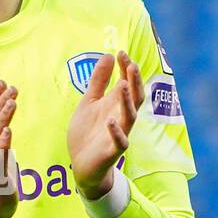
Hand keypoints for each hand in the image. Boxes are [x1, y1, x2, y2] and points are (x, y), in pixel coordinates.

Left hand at [67, 51, 142, 199]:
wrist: (82, 165)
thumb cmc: (88, 133)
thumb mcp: (89, 102)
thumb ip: (98, 81)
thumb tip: (109, 55)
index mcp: (116, 105)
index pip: (126, 82)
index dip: (125, 68)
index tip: (121, 52)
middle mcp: (121, 117)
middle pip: (135, 97)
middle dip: (134, 81)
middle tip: (131, 64)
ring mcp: (119, 134)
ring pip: (130, 117)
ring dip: (128, 101)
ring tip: (124, 85)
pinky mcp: (112, 152)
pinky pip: (120, 142)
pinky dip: (116, 132)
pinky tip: (110, 121)